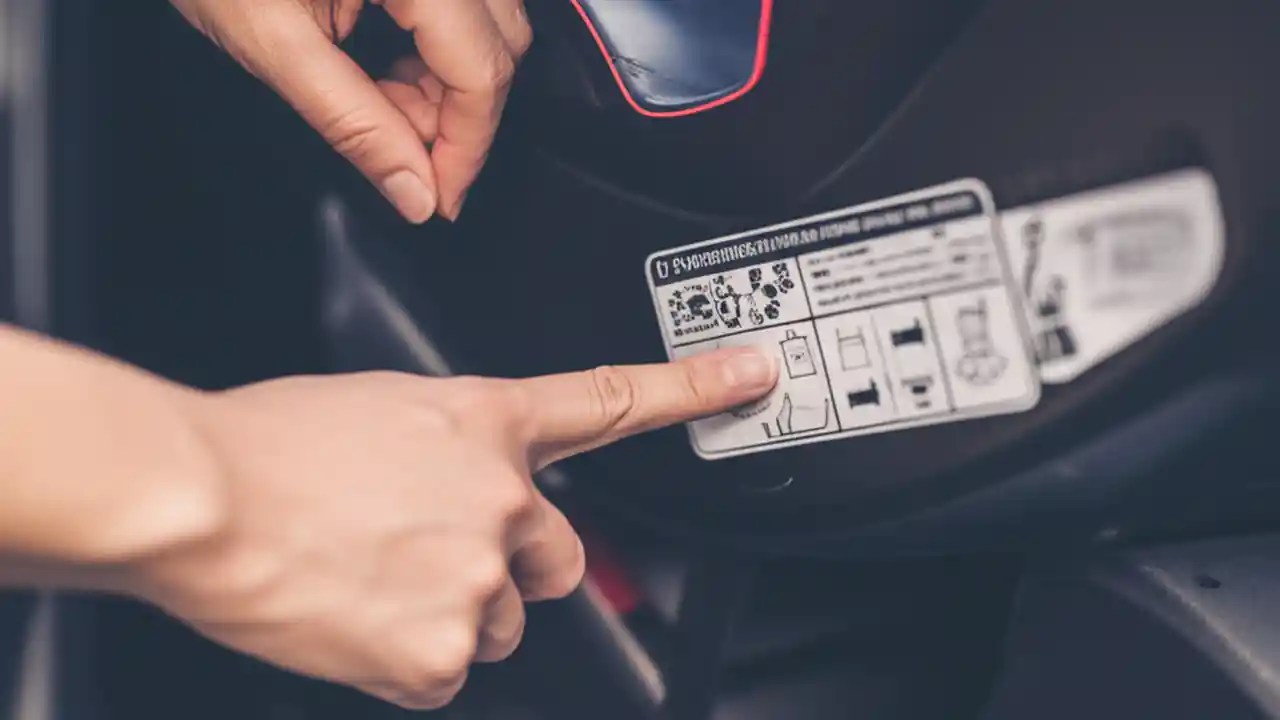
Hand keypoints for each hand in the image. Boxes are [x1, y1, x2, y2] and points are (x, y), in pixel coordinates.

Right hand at [124, 348, 775, 708]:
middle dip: (511, 568)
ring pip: (500, 625)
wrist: (200, 499)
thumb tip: (459, 487)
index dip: (694, 389)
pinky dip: (407, 660)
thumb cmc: (268, 446)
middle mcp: (501, 499)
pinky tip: (356, 619)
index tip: (751, 377)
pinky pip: (445, 672)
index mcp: (487, 424)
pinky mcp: (441, 653)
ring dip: (453, 616)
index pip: (612, 402)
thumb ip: (447, 450)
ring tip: (372, 582)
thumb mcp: (381, 411)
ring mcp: (478, 579)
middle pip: (556, 561)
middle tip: (433, 557)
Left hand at [170, 0, 532, 222]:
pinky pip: (464, 7)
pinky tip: (390, 69)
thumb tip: (416, 192)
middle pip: (499, 48)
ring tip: (385, 105)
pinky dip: (436, 49)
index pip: (482, 71)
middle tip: (405, 158)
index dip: (467, 148)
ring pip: (490, 28)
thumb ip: (354, 121)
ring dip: (451, 83)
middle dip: (458, 117)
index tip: (440, 201)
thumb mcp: (274, 42)